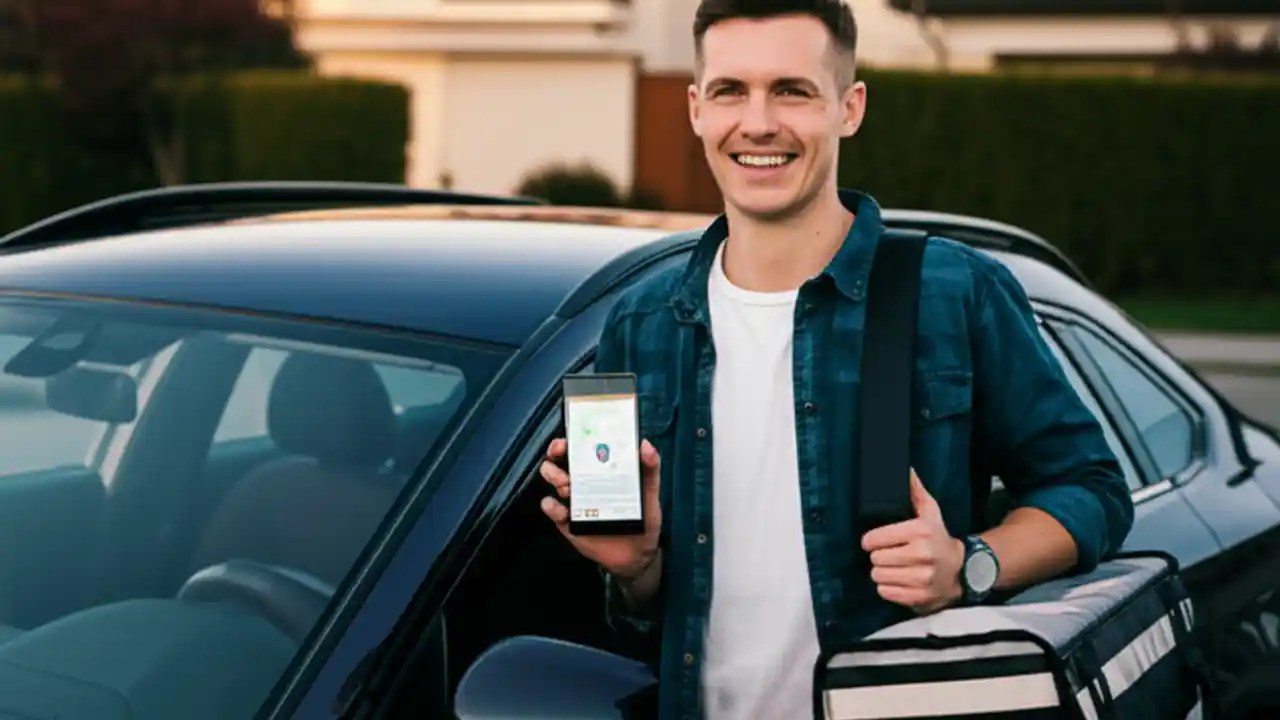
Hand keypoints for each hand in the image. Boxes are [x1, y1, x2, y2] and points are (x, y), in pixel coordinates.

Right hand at [539, 438, 661, 581]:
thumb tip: (646, 444)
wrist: (638, 556)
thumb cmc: (645, 519)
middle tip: (561, 454)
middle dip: (556, 453)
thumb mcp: (650, 492)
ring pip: (554, 481)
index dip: (572, 439)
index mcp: (602, 471)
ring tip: (568, 484)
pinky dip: (552, 507)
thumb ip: (650, 469)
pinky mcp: (568, 524)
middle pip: (561, 460)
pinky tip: (562, 508)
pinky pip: (553, 511)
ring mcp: (575, 503)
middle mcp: (585, 483)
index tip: (570, 437)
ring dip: (555, 477)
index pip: (581, 448)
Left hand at [861, 469, 964, 614]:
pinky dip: (888, 588)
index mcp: (920, 531)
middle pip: (875, 558)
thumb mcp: (931, 513)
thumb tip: (906, 470)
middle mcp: (922, 555)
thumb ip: (915, 492)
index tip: (876, 541)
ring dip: (882, 573)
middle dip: (878, 557)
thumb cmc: (939, 539)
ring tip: (894, 568)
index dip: (871, 540)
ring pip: (878, 576)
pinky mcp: (919, 598)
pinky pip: (886, 593)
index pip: (875, 538)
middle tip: (889, 555)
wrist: (963, 571)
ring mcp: (921, 579)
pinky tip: (899, 581)